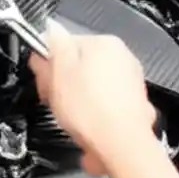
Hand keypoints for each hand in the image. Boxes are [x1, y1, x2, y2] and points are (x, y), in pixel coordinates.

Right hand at [28, 23, 155, 176]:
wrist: (121, 147)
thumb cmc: (89, 111)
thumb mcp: (58, 73)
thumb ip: (53, 46)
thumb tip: (51, 30)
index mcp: (104, 43)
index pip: (64, 45)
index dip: (48, 66)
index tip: (43, 82)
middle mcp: (123, 58)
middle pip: (80, 66)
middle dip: (64, 85)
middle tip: (55, 102)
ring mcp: (131, 83)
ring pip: (92, 88)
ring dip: (78, 102)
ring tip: (72, 119)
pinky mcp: (135, 106)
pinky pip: (105, 106)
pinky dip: (96, 116)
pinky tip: (89, 129)